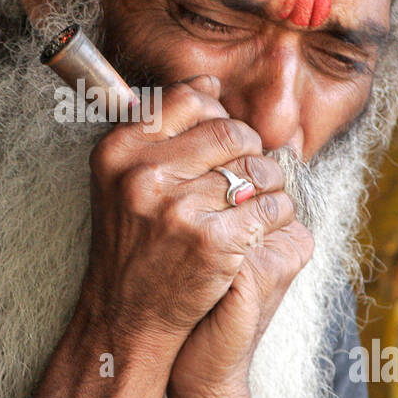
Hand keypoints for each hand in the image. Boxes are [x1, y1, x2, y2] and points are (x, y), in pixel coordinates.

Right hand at [75, 75, 298, 356]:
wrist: (128, 314)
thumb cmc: (133, 241)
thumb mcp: (124, 178)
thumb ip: (161, 128)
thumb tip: (211, 83)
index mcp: (119, 150)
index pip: (190, 100)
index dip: (217, 114)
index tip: (221, 139)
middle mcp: (143, 175)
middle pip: (231, 131)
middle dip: (249, 149)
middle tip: (243, 174)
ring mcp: (178, 209)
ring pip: (259, 169)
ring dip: (269, 183)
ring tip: (253, 202)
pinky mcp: (212, 242)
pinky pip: (272, 206)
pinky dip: (277, 214)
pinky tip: (260, 226)